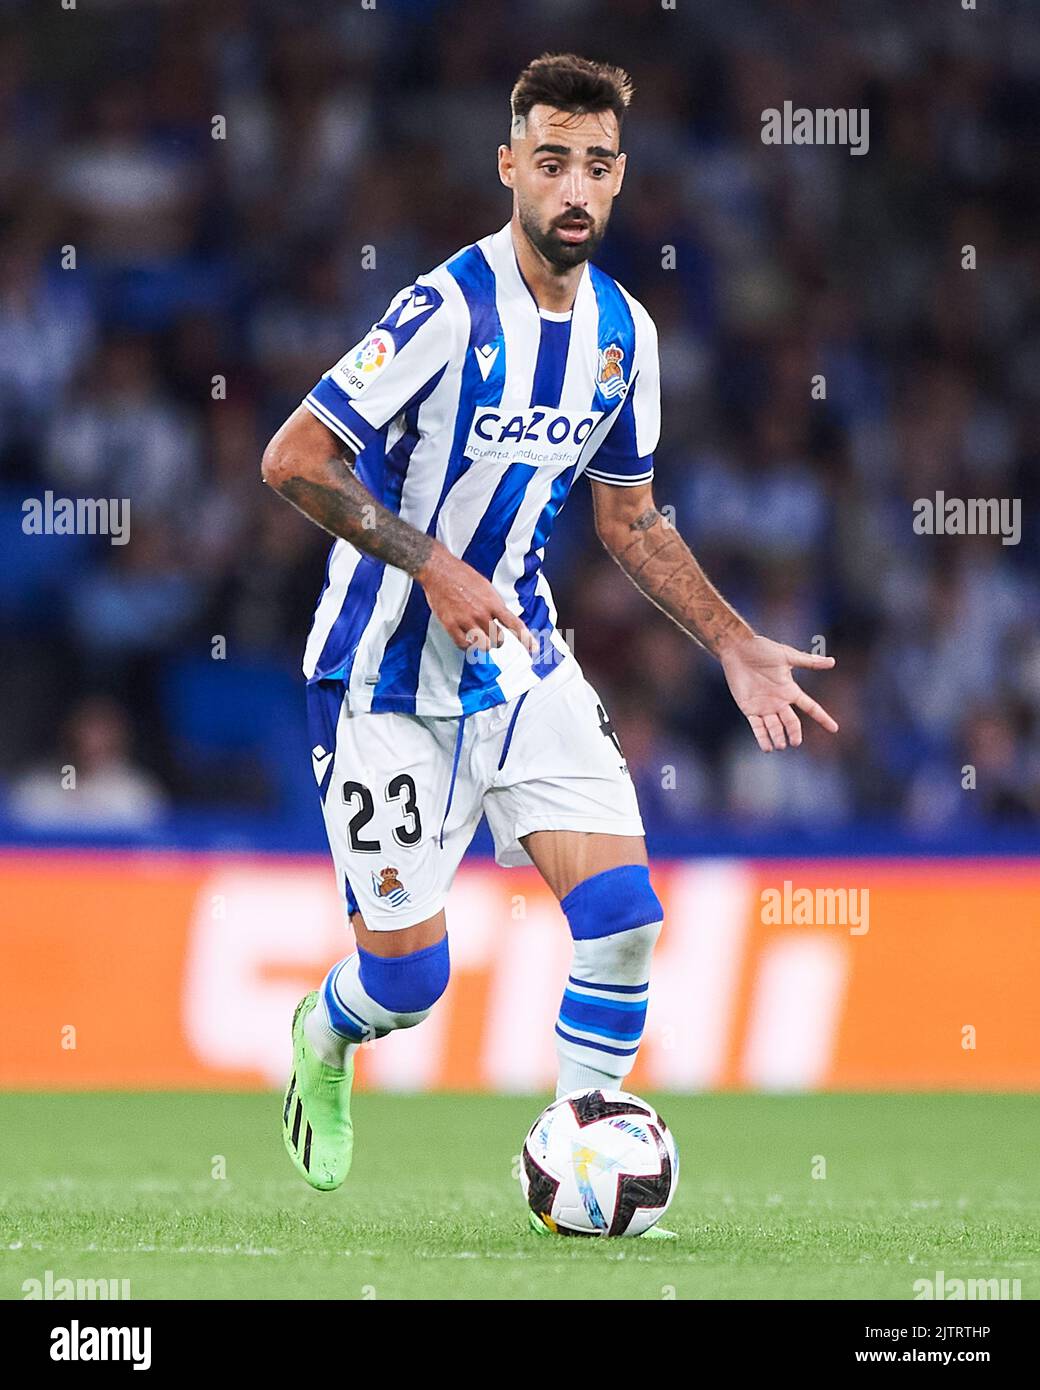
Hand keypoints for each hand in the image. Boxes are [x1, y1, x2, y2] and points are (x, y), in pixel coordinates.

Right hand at [416, 541, 537, 654]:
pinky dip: (466, 645)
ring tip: (479, 637)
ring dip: (483, 644)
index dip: (526, 639)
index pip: (514, 624)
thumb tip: (502, 618)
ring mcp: (466, 620)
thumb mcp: (486, 587)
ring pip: (484, 646)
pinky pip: (463, 645)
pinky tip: (466, 638)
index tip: (533, 649)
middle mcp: (482, 613)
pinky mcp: (451, 624)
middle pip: (499, 640)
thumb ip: (494, 604)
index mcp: (493, 602)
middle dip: (497, 640)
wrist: (439, 570)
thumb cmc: (462, 575)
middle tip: (492, 635)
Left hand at [719, 634, 837, 750]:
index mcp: (790, 690)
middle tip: (796, 742)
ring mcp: (764, 706)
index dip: (822, 718)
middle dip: (794, 733)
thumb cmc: (762, 649)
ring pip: (774, 727)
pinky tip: (767, 748)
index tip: (834, 729)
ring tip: (781, 746)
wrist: (738, 649)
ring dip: (777, 737)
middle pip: (791, 722)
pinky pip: (757, 727)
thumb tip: (832, 662)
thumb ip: (809, 662)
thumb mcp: (788, 656)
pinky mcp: (749, 709)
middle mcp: (779, 701)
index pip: (811, 707)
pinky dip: (762, 738)